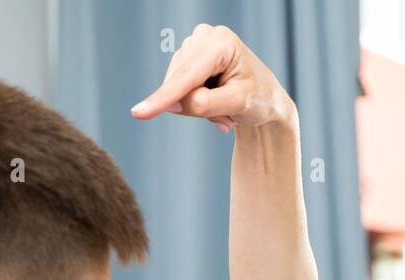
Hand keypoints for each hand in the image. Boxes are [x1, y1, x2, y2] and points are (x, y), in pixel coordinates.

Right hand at [130, 23, 294, 131]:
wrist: (266, 98)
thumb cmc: (259, 99)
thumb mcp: (237, 105)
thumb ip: (203, 104)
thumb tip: (170, 105)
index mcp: (220, 42)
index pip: (187, 76)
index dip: (163, 97)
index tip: (138, 113)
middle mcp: (204, 37)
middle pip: (179, 83)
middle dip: (196, 106)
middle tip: (225, 117)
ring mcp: (194, 45)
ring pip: (177, 88)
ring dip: (198, 106)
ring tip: (224, 110)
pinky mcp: (188, 57)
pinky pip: (178, 89)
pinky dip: (195, 102)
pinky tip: (215, 103)